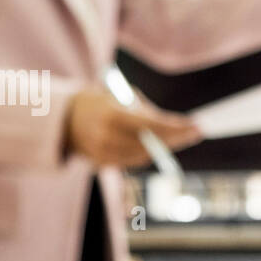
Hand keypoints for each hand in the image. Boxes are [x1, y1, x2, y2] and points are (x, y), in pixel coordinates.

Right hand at [64, 87, 200, 168]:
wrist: (63, 118)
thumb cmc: (99, 101)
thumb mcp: (119, 96)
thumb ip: (144, 110)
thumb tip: (173, 126)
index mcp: (111, 115)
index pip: (152, 125)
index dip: (176, 127)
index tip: (196, 125)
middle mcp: (106, 137)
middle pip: (151, 144)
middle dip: (176, 138)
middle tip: (197, 132)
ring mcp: (103, 154)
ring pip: (144, 155)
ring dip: (164, 147)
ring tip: (181, 135)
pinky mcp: (102, 164)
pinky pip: (133, 161)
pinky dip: (147, 153)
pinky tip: (159, 144)